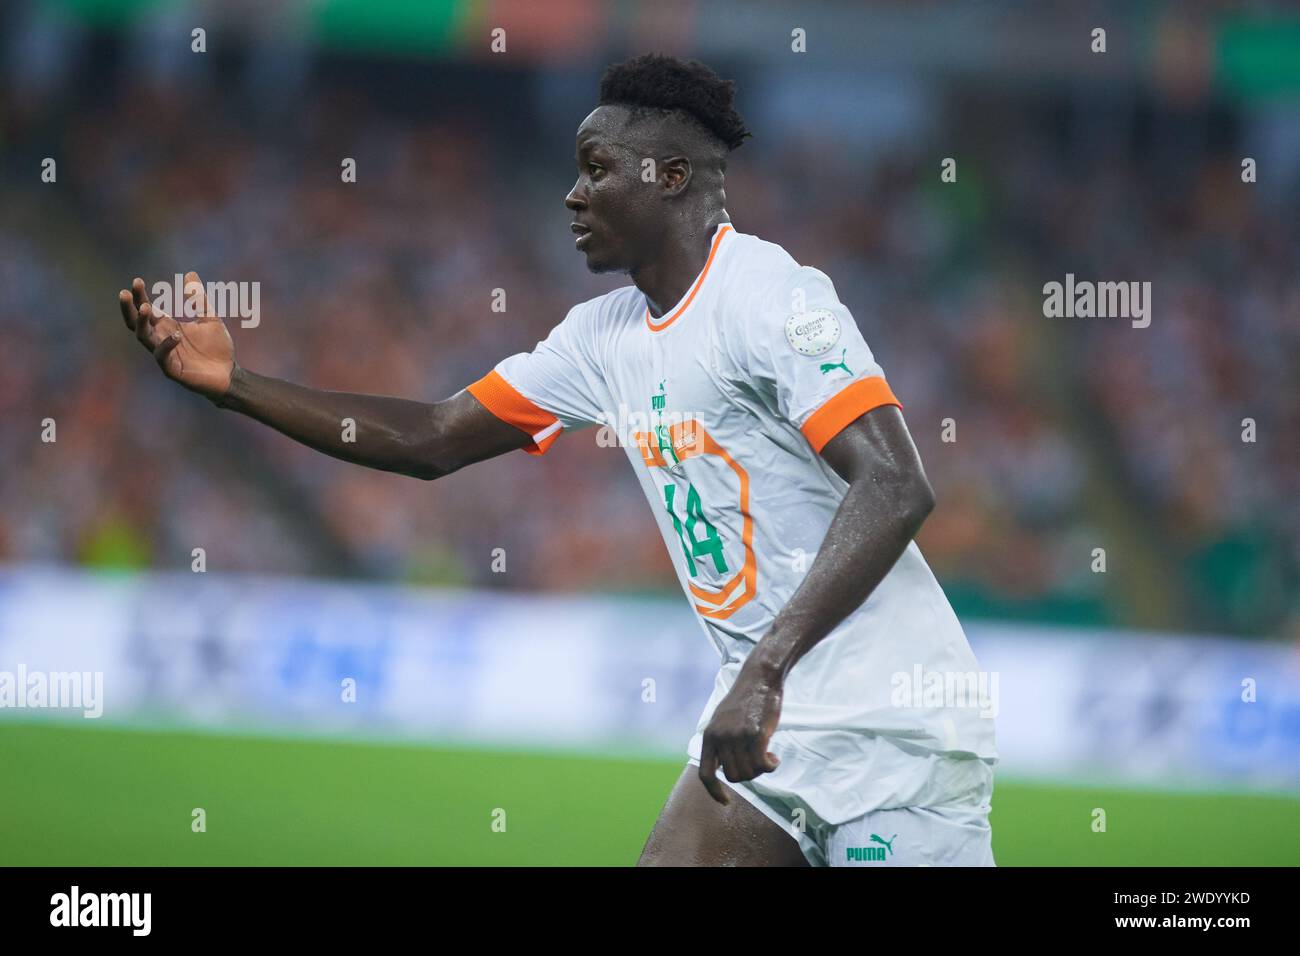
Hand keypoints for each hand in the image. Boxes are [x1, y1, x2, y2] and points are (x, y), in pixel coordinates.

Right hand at [118, 272, 235, 400]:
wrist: (229, 373)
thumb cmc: (217, 347)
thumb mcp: (209, 318)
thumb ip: (199, 298)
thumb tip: (190, 273)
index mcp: (166, 326)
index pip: (147, 309)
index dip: (140, 296)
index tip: (136, 281)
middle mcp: (161, 339)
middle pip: (136, 323)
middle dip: (129, 308)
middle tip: (125, 292)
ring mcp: (165, 354)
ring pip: (144, 338)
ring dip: (142, 323)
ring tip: (145, 308)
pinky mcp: (172, 369)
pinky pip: (163, 357)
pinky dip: (167, 345)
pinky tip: (176, 335)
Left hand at [697, 663, 783, 804]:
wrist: (760, 678)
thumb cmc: (745, 700)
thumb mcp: (723, 720)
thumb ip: (721, 742)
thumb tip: (723, 769)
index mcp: (709, 736)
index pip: (705, 774)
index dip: (714, 792)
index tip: (725, 801)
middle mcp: (721, 738)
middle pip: (734, 777)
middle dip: (748, 775)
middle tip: (759, 762)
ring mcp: (738, 736)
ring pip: (749, 772)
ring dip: (761, 770)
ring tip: (768, 757)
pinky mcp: (756, 734)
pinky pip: (762, 764)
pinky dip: (770, 766)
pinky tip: (775, 758)